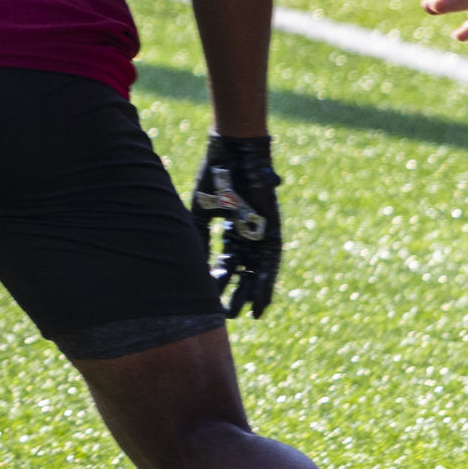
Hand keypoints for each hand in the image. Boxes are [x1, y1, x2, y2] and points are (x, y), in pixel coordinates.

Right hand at [190, 135, 281, 318]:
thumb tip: (195, 266)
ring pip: (259, 271)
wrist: (233, 153)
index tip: (212, 301)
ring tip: (249, 316)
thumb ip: (200, 238)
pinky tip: (263, 301)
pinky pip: (272, 262)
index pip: (227, 262)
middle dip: (236, 293)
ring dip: (253, 293)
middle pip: (244, 270)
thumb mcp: (201, 213)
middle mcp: (248, 234)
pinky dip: (267, 282)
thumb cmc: (214, 177)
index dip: (220, 281)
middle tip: (228, 315)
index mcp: (231, 228)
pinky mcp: (272, 229)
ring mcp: (261, 232)